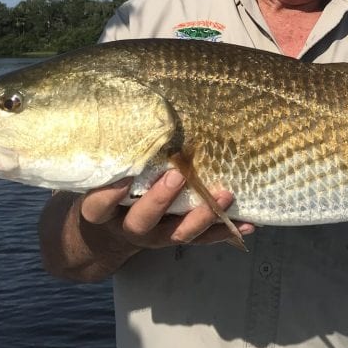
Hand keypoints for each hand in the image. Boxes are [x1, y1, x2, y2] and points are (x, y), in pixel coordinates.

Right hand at [80, 170, 254, 249]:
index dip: (109, 195)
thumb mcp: (106, 175)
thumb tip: (141, 108)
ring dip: (203, 216)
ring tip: (224, 196)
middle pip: (142, 222)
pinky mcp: (179, 239)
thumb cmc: (113, 190)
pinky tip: (248, 223)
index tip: (125, 175)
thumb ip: (119, 156)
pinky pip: (204, 240)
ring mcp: (156, 237)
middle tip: (178, 175)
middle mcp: (131, 228)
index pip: (98, 207)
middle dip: (161, 200)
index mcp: (105, 212)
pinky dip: (226, 231)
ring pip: (178, 235)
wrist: (113, 233)